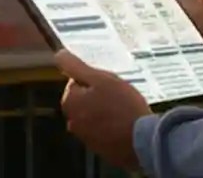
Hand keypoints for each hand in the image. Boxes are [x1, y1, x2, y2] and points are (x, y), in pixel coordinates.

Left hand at [56, 49, 152, 171]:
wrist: (142, 139)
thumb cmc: (123, 106)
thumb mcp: (101, 79)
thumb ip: (78, 67)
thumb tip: (59, 55)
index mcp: (70, 103)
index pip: (76, 82)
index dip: (94, 80)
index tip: (108, 83)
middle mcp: (72, 122)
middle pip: (84, 100)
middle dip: (98, 95)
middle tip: (117, 94)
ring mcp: (85, 137)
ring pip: (93, 115)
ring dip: (104, 111)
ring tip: (123, 109)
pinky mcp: (99, 148)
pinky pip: (102, 131)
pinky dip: (110, 126)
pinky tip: (125, 122)